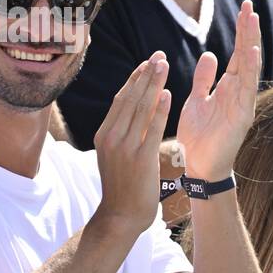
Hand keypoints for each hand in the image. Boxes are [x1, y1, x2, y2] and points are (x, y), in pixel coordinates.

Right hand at [93, 52, 170, 237]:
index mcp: (104, 134)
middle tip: (158, 56)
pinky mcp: (140, 158)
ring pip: (141, 108)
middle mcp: (112, 137)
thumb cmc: (121, 186)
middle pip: (130, 98)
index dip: (135, 79)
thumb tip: (131, 113)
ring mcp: (125, 147)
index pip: (121, 99)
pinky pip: (152, 128)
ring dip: (153, 84)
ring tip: (164, 65)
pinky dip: (159, 110)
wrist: (120, 216)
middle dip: (145, 75)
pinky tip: (168, 94)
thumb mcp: (113, 155)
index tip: (146, 63)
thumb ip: (121, 134)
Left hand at [178, 0, 262, 179]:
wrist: (200, 166)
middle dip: (248, 30)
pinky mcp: (241, 115)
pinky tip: (250, 52)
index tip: (243, 8)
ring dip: (251, 43)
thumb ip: (204, 79)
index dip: (240, 31)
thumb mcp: (197, 100)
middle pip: (245, 54)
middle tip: (250, 5)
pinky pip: (246, 89)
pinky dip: (249, 70)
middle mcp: (238, 91)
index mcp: (228, 87)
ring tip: (252, 20)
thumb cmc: (200, 136)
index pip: (237, 53)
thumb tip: (209, 54)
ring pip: (249, 67)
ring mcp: (242, 102)